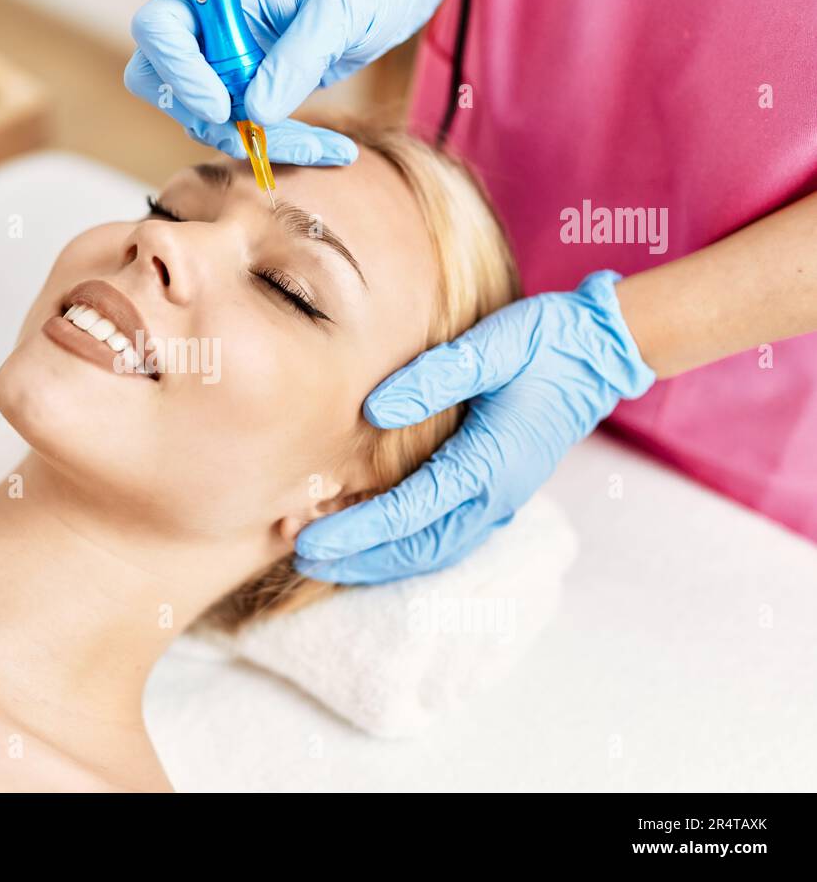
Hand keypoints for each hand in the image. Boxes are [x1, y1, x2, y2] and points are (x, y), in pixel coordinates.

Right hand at [123, 0, 454, 164]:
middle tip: (250, 133)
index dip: (179, 71)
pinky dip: (278, 148)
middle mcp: (208, 26)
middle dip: (202, 116)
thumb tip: (256, 112)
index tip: (222, 107)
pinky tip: (328, 148)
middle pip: (159, 80)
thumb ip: (298, 56)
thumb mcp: (340, 9)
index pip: (161, 27)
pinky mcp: (243, 93)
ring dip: (253, 142)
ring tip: (319, 145)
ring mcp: (221, 62)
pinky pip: (239, 132)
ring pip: (202, 118)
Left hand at [294, 271, 656, 582]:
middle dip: (358, 560)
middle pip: (417, 548)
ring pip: (432, 552)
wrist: (601, 349)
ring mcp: (501, 500)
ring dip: (378, 561)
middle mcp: (497, 494)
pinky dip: (404, 550)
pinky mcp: (498, 494)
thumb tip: (373, 411)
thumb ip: (435, 376)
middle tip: (302, 559)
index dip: (355, 530)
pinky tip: (372, 545)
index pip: (410, 511)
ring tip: (326, 561)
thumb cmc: (547, 340)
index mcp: (492, 462)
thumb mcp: (493, 343)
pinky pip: (445, 538)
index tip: (308, 540)